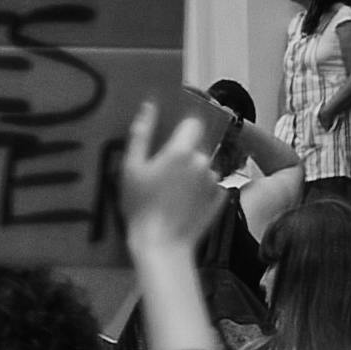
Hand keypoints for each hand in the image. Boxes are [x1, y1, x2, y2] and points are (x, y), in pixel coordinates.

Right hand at [121, 101, 225, 262]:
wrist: (162, 243)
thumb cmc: (140, 205)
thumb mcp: (130, 168)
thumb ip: (141, 134)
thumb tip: (149, 106)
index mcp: (181, 151)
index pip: (193, 122)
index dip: (181, 128)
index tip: (167, 139)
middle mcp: (203, 162)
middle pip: (196, 146)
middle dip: (183, 153)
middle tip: (162, 173)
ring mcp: (214, 182)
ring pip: (203, 166)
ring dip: (191, 172)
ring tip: (171, 191)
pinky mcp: (220, 199)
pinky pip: (209, 185)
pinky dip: (199, 189)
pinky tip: (183, 202)